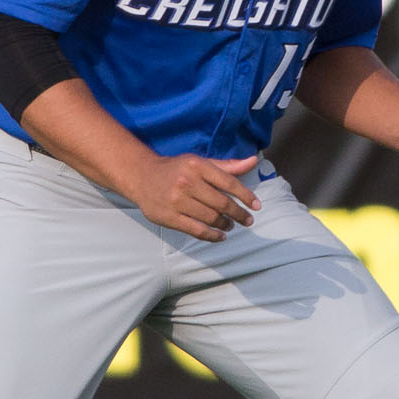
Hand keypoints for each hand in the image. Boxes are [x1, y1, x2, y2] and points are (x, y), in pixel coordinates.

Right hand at [128, 154, 261, 241]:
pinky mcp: (169, 217)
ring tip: (231, 225)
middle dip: (239, 214)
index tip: (257, 206)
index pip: (229, 183)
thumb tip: (253, 161)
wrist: (141, 176)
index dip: (246, 196)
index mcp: (198, 166)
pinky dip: (211, 236)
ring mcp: (177, 201)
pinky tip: (220, 236)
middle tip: (247, 220)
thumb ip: (227, 166)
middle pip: (222, 203)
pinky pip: (196, 230)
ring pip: (210, 218)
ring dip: (225, 224)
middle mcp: (188, 182)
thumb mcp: (199, 162)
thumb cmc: (176, 169)